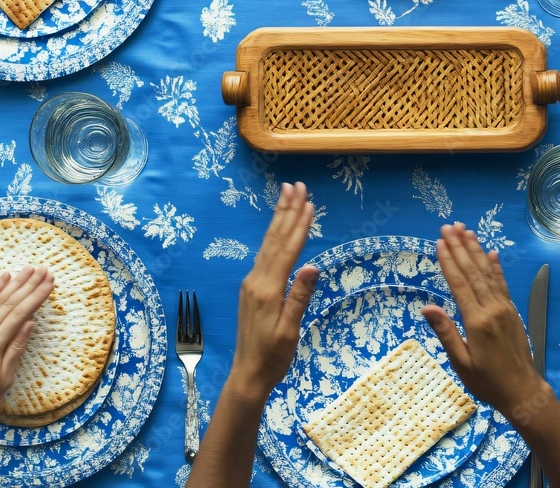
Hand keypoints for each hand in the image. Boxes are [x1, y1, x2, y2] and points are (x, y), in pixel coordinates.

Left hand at [0, 266, 53, 420]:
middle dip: (29, 284)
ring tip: (29, 268)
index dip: (37, 296)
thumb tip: (31, 322)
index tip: (50, 282)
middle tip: (45, 270)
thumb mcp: (5, 378)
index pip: (21, 313)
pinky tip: (3, 278)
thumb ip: (17, 348)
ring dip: (14, 282)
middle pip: (10, 302)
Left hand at [227, 182, 316, 404]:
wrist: (247, 375)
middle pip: (275, 239)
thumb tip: (311, 266)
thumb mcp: (290, 331)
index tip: (309, 203)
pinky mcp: (251, 289)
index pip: (287, 250)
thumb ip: (299, 297)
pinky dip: (273, 236)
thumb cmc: (273, 357)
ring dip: (279, 219)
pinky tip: (277, 229)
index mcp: (267, 289)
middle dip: (287, 211)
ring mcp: (251, 283)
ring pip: (268, 244)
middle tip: (296, 185)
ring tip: (286, 195)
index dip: (299, 226)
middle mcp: (256, 280)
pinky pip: (264, 254)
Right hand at [421, 223, 541, 418]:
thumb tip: (426, 309)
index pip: (459, 284)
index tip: (439, 242)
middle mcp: (492, 309)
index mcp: (477, 321)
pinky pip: (502, 283)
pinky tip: (491, 253)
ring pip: (487, 273)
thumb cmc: (487, 382)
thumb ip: (446, 332)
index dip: (448, 261)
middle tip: (449, 226)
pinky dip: (496, 266)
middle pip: (473, 272)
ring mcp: (505, 308)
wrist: (522, 391)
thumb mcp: (461, 362)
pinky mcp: (512, 311)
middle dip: (460, 247)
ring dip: (476, 250)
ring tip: (466, 231)